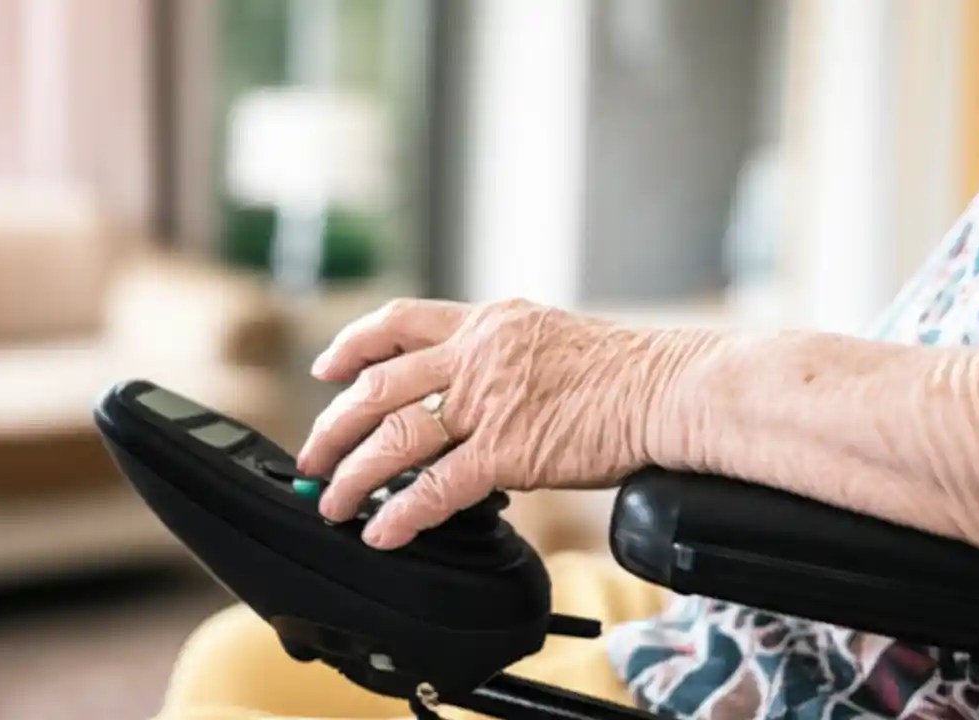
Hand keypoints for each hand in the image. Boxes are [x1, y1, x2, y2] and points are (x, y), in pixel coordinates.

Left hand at [296, 297, 709, 549]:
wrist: (667, 389)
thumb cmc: (622, 370)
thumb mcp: (546, 338)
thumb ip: (498, 355)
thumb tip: (467, 383)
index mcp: (485, 325)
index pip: (400, 322)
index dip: (354, 344)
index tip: (327, 368)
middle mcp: (475, 356)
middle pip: (378, 386)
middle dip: (334, 424)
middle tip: (312, 457)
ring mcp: (488, 403)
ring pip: (396, 437)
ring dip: (355, 473)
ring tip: (332, 501)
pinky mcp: (508, 450)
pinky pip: (439, 487)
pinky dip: (404, 513)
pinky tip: (384, 532)